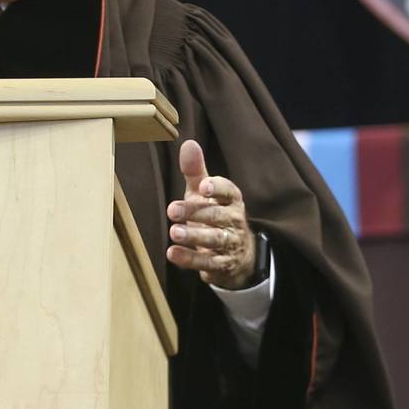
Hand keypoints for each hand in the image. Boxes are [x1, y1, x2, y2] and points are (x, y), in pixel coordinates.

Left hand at [166, 139, 258, 288]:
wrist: (236, 254)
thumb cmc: (214, 214)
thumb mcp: (205, 193)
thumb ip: (196, 171)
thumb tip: (187, 143)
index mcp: (232, 200)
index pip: (229, 191)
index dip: (217, 188)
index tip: (203, 186)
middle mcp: (234, 221)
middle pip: (217, 216)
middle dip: (196, 213)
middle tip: (172, 210)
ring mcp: (230, 244)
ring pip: (215, 240)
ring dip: (194, 236)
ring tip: (174, 232)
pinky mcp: (222, 265)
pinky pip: (208, 263)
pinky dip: (190, 259)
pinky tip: (172, 253)